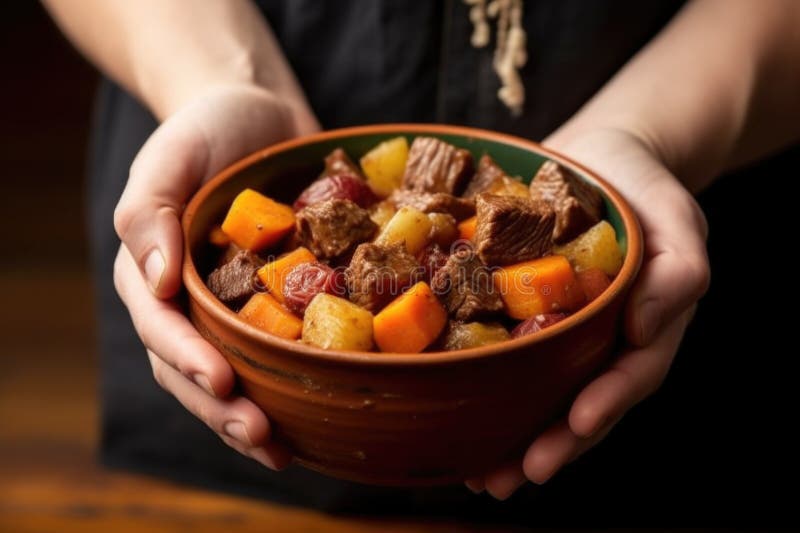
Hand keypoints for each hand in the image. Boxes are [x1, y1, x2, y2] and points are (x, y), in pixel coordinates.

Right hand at [113, 83, 318, 467]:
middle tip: (261, 436)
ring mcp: (234, 305)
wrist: (260, 113)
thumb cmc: (209, 128)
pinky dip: (290, 385)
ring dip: (252, 416)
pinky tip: (315, 415)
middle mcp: (191, 298)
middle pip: (194, 367)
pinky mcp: (278, 302)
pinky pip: (280, 350)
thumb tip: (154, 284)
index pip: (162, 326)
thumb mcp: (170, 154)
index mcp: (155, 271)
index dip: (188, 359)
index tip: (222, 384)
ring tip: (281, 450)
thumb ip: (148, 212)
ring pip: (235, 372)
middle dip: (223, 409)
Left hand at [466, 127, 710, 497]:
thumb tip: (644, 327)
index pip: (628, 376)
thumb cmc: (643, 189)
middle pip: (576, 402)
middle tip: (508, 478)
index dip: (603, 405)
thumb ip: (678, 272)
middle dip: (545, 444)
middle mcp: (597, 340)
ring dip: (509, 433)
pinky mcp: (516, 309)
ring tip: (477, 472)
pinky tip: (449, 408)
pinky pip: (499, 348)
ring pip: (536, 389)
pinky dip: (479, 381)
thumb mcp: (677, 220)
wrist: (598, 157)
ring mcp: (557, 329)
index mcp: (640, 327)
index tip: (572, 427)